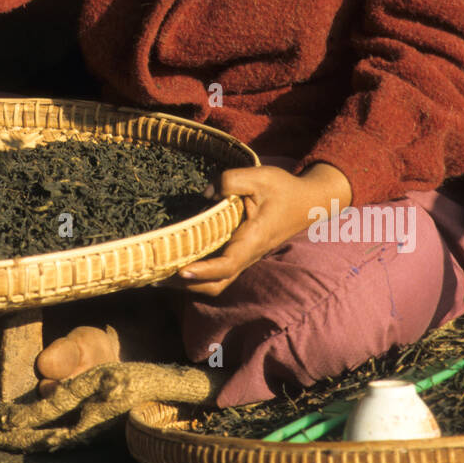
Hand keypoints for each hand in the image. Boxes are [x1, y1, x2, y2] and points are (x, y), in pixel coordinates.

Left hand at [174, 162, 351, 296]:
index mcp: (252, 240)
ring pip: (216, 282)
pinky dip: (197, 273)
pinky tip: (176, 261)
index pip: (226, 265)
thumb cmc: (283, 188)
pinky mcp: (240, 253)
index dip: (203, 271)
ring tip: (159, 273)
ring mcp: (244, 257)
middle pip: (216, 284)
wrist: (307, 202)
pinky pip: (218, 271)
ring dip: (189, 283)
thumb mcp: (258, 176)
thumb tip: (205, 194)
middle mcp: (247, 255)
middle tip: (156, 275)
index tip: (181, 271)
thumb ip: (230, 181)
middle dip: (186, 286)